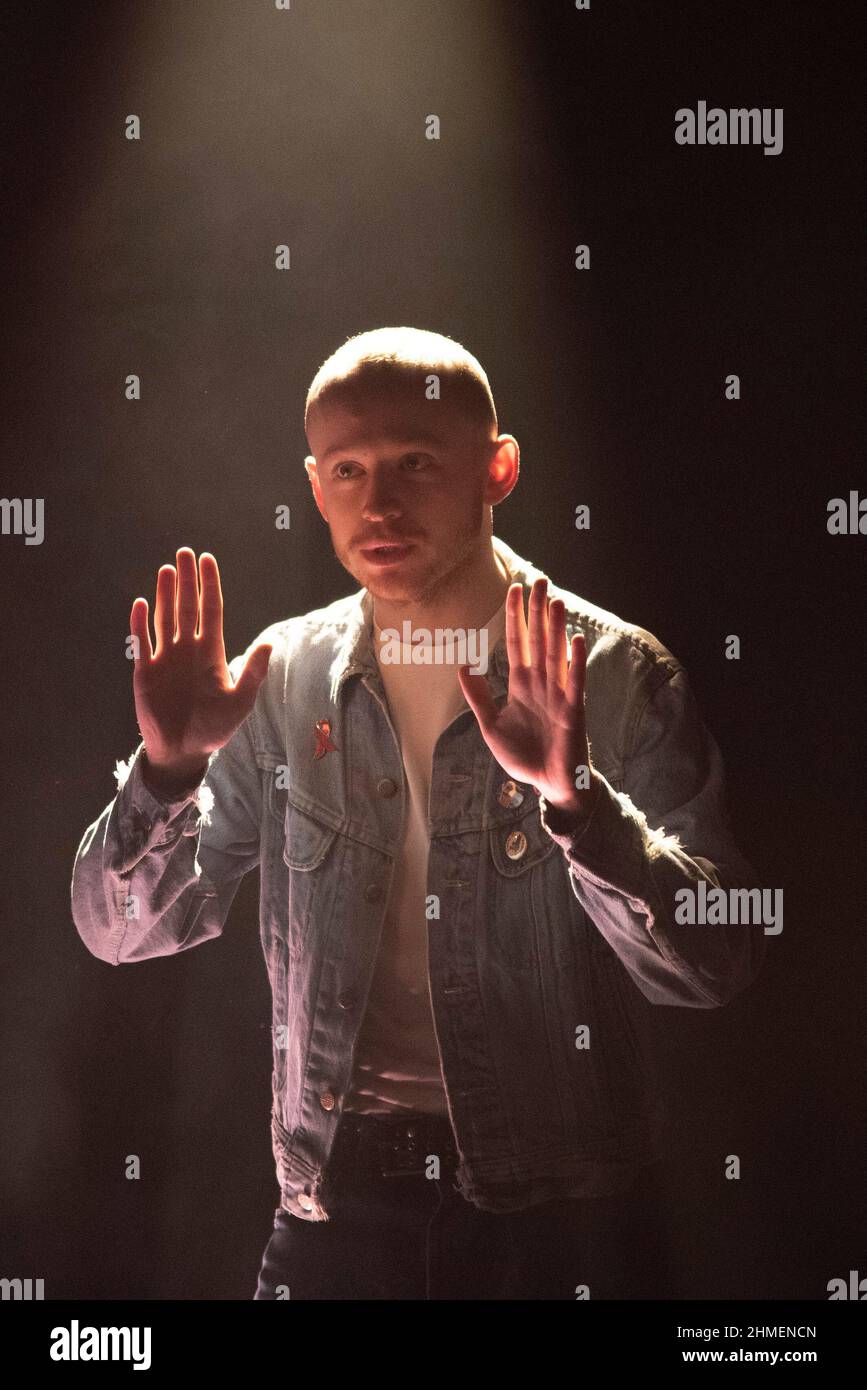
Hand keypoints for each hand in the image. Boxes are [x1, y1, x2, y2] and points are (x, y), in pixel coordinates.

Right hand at [130, 548, 271, 780]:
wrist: (184, 750)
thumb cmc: (215, 728)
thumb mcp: (241, 701)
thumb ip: (253, 672)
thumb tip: (270, 643)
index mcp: (211, 653)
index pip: (210, 610)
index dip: (209, 585)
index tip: (207, 560)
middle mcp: (188, 650)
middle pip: (187, 607)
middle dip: (186, 580)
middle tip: (184, 553)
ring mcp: (166, 659)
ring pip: (164, 619)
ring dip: (164, 595)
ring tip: (166, 570)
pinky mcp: (146, 672)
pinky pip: (141, 643)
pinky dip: (140, 624)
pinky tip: (140, 604)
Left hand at [458, 576, 598, 817]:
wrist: (549, 784)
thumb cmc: (524, 756)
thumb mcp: (491, 725)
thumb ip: (478, 697)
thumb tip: (463, 667)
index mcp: (521, 685)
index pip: (517, 643)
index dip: (515, 617)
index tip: (514, 589)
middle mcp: (541, 684)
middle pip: (538, 640)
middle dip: (537, 612)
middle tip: (540, 580)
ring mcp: (558, 696)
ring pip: (555, 655)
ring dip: (555, 628)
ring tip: (556, 601)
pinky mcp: (572, 712)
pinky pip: (574, 683)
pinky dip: (575, 662)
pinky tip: (575, 640)